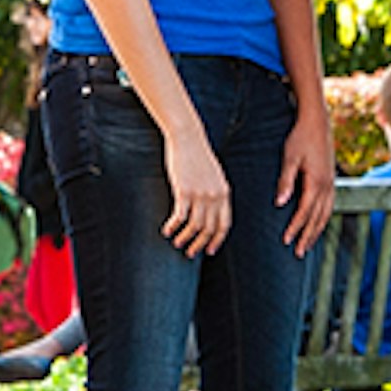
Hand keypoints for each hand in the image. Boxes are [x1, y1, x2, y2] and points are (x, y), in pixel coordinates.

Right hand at [161, 128, 232, 256]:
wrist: (188, 137)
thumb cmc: (198, 155)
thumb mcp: (214, 175)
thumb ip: (215, 192)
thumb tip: (211, 210)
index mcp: (224, 193)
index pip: (224, 224)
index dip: (217, 240)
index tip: (209, 250)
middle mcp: (215, 196)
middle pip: (209, 229)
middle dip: (199, 244)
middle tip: (190, 253)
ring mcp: (200, 194)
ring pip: (194, 226)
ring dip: (185, 238)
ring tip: (176, 243)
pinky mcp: (184, 191)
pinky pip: (179, 217)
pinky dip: (173, 227)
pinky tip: (166, 230)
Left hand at [278, 120, 337, 255]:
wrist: (317, 121)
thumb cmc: (300, 138)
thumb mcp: (289, 157)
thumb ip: (285, 180)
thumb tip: (280, 203)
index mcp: (316, 182)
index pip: (304, 211)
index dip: (296, 227)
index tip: (286, 241)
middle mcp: (327, 186)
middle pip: (317, 218)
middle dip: (307, 236)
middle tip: (298, 253)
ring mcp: (331, 183)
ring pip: (325, 214)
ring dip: (316, 231)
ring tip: (307, 245)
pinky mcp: (331, 179)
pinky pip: (329, 205)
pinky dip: (323, 219)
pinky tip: (317, 224)